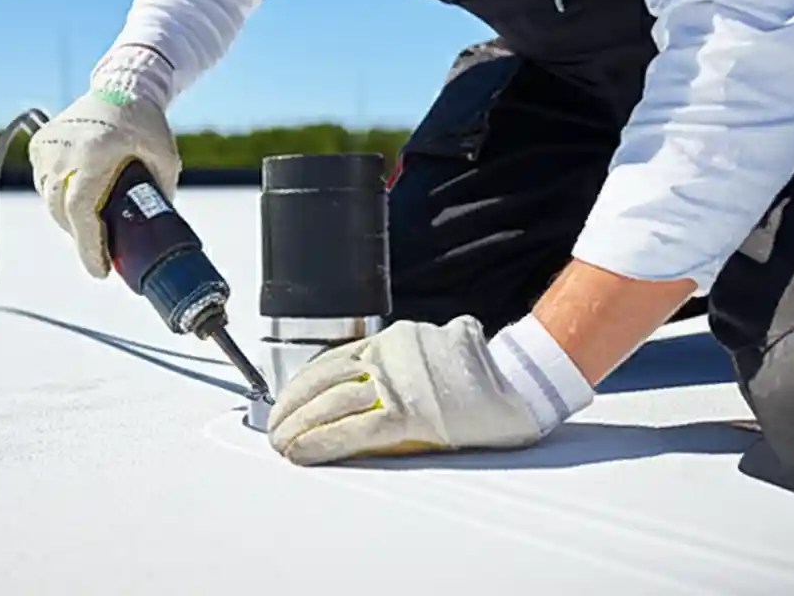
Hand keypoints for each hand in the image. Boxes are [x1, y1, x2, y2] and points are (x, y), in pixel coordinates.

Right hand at [28, 89, 179, 277]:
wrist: (122, 85)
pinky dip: (60, 198)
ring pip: (51, 200)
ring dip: (70, 219)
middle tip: (102, 254)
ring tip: (93, 226)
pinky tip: (79, 200)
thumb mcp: (166, 159)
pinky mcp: (40, 144)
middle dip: (82, 238)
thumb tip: (156, 234)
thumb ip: (162, 195)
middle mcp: (65, 150)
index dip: (89, 246)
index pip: (81, 210)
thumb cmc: (147, 123)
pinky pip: (45, 184)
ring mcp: (48, 146)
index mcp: (95, 152)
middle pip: (63, 212)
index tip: (101, 271)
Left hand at [268, 316, 585, 465]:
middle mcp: (386, 355)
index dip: (300, 385)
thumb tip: (364, 377)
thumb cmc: (478, 372)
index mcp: (389, 340)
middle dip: (291, 409)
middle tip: (275, 431)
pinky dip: (322, 443)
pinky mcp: (407, 414)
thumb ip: (396, 357)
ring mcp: (397, 383)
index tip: (283, 403)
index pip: (329, 361)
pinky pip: (353, 430)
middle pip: (322, 382)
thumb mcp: (429, 347)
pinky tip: (303, 453)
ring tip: (283, 445)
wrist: (518, 383)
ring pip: (330, 405)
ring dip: (299, 427)